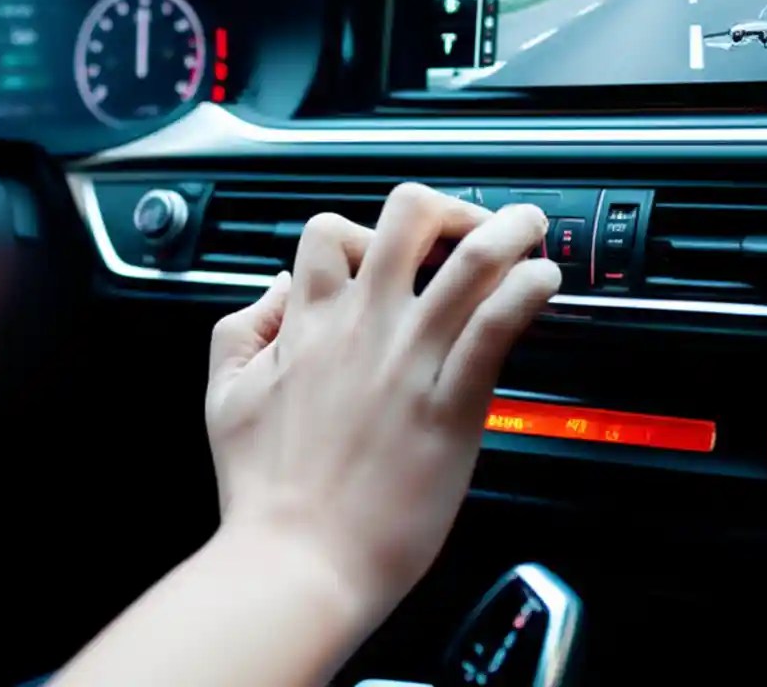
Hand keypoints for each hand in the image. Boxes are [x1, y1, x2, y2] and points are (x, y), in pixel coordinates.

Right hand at [204, 183, 559, 620]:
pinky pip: (499, 324)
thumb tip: (276, 290)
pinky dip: (530, 288)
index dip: (364, 230)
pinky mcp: (453, 402)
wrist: (298, 559)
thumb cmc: (265, 491)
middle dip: (450, 207)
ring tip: (530, 228)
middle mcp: (362, 325)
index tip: (387, 258)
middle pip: (409, 215)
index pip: (332, 229)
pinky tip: (542, 281)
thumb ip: (243, 330)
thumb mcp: (224, 394)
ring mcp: (410, 359)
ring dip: (511, 230)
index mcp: (307, 323)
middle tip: (474, 228)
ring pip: (471, 259)